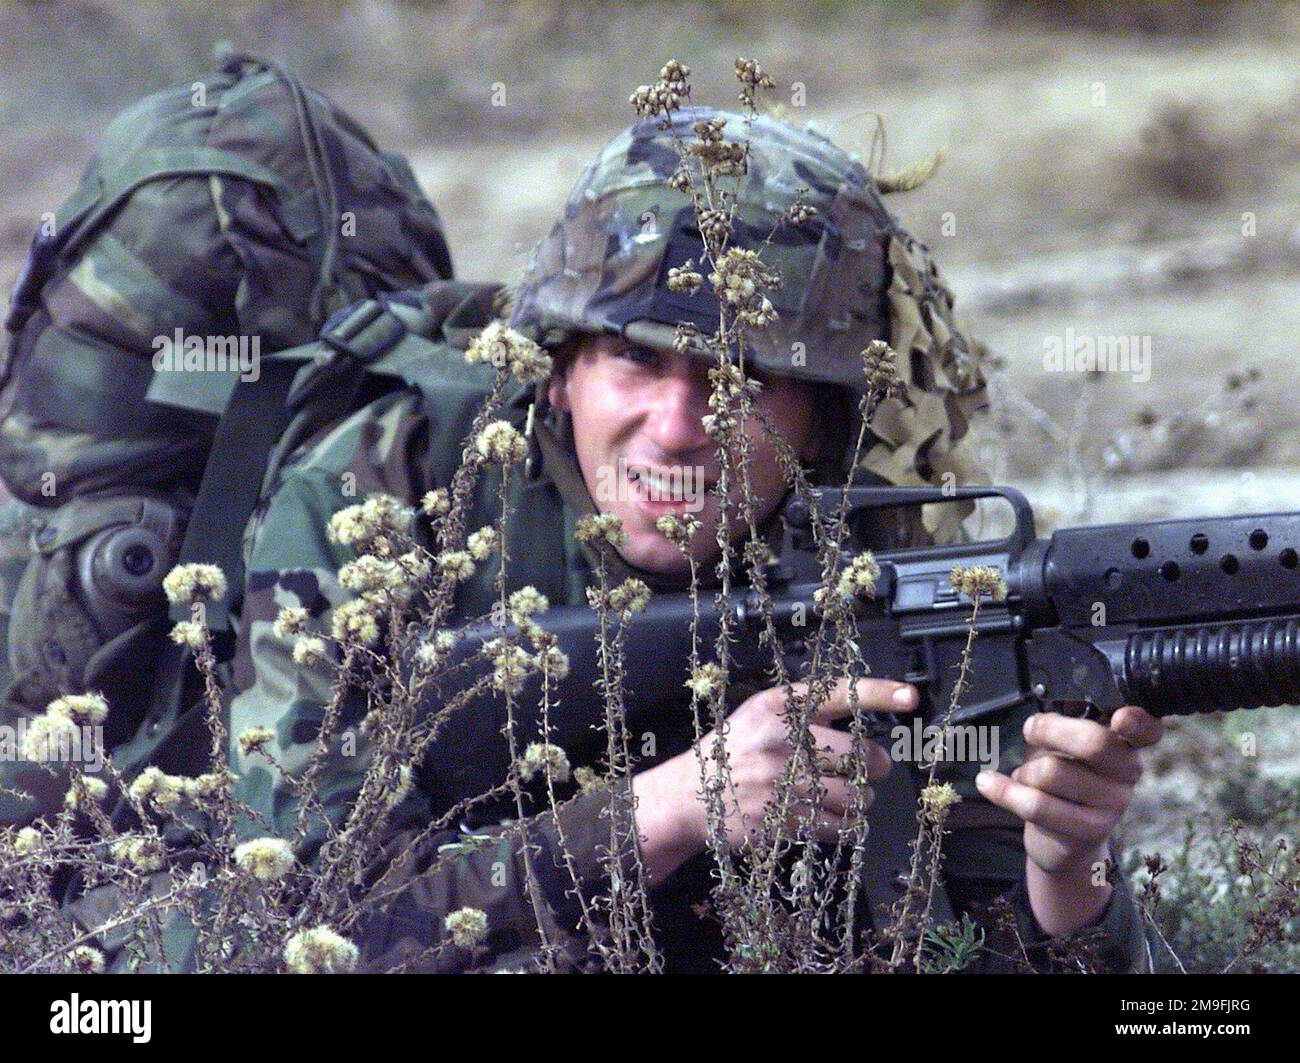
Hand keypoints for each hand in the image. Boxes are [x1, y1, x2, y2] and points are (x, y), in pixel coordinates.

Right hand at [632, 676, 917, 884]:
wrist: (689, 797)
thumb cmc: (734, 751)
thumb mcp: (759, 716)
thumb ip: (804, 712)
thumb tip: (863, 717)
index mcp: (777, 707)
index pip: (838, 694)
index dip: (879, 694)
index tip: (911, 698)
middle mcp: (782, 742)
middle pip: (859, 755)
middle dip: (874, 765)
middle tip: (870, 768)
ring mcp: (783, 785)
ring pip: (855, 796)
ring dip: (861, 799)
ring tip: (848, 796)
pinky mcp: (784, 821)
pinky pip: (839, 827)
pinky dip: (845, 825)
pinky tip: (832, 817)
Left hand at [974, 704, 1163, 933]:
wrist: (1062, 842)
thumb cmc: (1062, 782)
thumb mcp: (1064, 750)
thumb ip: (1063, 728)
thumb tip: (1041, 718)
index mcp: (1125, 746)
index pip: (1147, 730)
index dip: (1138, 721)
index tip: (1121, 717)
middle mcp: (1128, 774)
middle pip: (1094, 743)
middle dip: (1050, 730)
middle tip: (1030, 729)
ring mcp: (1112, 805)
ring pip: (1052, 772)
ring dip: (1026, 771)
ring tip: (1025, 777)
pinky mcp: (1089, 831)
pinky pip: (1036, 805)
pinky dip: (1003, 790)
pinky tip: (987, 782)